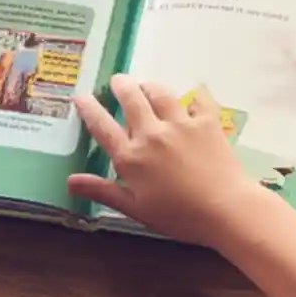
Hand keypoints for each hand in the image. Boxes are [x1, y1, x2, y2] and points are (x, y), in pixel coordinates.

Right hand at [67, 75, 262, 246]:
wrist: (226, 208)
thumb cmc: (178, 216)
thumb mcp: (136, 209)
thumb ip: (103, 191)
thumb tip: (70, 181)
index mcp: (131, 157)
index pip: (102, 127)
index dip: (89, 109)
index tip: (80, 96)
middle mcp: (152, 133)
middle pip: (131, 99)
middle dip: (120, 85)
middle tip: (117, 80)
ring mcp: (180, 124)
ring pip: (160, 92)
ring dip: (149, 85)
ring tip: (146, 84)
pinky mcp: (206, 121)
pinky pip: (197, 99)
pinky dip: (192, 95)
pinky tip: (190, 94)